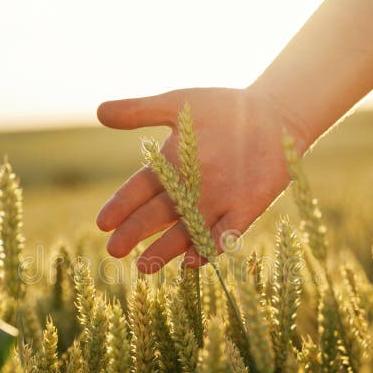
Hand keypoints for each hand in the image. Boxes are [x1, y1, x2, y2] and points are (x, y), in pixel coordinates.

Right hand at [96, 87, 308, 273]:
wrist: (273, 114)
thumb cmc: (224, 109)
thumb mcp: (179, 105)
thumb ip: (141, 111)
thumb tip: (98, 111)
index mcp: (169, 169)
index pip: (139, 192)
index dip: (121, 207)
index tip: (102, 223)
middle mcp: (188, 192)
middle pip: (156, 216)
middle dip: (135, 233)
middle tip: (115, 250)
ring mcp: (216, 204)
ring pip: (186, 232)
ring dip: (166, 249)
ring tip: (145, 266)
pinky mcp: (244, 211)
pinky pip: (224, 234)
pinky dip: (210, 246)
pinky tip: (193, 260)